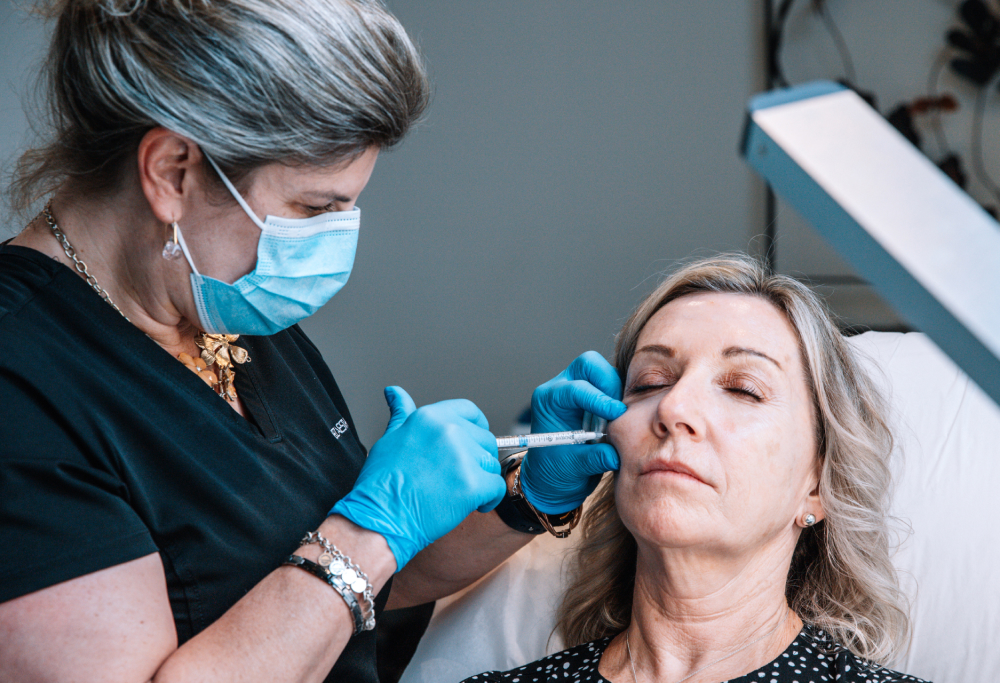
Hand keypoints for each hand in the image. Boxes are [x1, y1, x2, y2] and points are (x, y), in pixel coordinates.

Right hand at [331, 387, 505, 570]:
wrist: (379, 519)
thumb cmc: (381, 483)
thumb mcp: (390, 438)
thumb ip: (402, 413)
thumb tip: (395, 392)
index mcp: (430, 417)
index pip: (470, 411)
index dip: (475, 428)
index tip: (471, 444)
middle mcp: (448, 431)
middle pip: (485, 440)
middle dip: (476, 460)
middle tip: (455, 478)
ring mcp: (462, 457)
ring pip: (491, 464)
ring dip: (481, 480)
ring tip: (456, 493)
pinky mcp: (472, 484)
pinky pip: (497, 488)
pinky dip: (489, 499)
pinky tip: (470, 506)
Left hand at [520, 351, 626, 513]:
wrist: (556, 477)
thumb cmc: (554, 471)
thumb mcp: (571, 468)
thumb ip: (592, 459)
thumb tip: (615, 454)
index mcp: (549, 401)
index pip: (574, 389)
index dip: (598, 399)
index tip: (617, 414)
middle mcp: (564, 387)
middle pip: (590, 365)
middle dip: (609, 383)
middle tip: (620, 410)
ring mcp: (583, 387)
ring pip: (607, 372)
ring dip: (619, 392)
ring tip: (620, 420)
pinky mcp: (599, 394)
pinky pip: (618, 385)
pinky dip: (625, 398)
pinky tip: (624, 420)